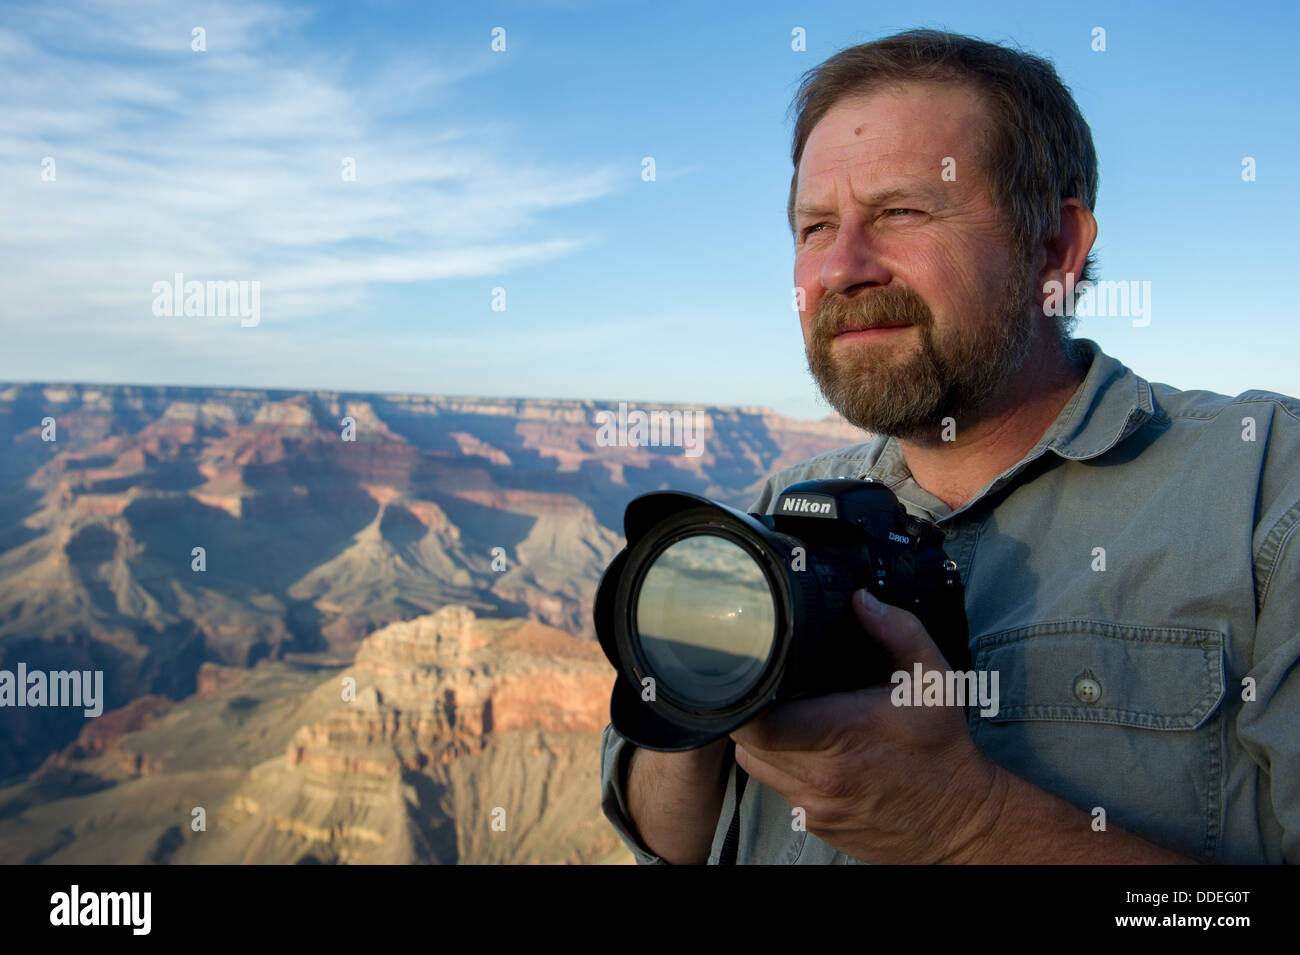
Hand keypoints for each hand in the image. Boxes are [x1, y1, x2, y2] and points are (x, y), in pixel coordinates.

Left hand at [728, 588, 1005, 863]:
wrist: (961, 822)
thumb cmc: (943, 749)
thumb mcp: (933, 680)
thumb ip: (898, 631)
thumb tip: (861, 600)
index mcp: (841, 734)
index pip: (759, 725)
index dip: (742, 700)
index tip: (750, 677)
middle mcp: (820, 775)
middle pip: (747, 742)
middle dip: (753, 713)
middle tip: (774, 692)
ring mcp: (815, 805)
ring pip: (756, 767)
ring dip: (764, 742)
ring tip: (790, 720)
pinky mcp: (816, 825)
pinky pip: (779, 790)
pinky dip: (785, 769)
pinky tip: (811, 752)